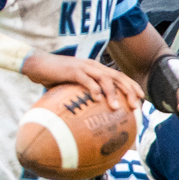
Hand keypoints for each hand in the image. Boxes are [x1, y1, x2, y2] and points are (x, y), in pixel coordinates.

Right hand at [21, 52, 141, 112]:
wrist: (37, 64)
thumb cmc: (53, 78)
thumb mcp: (71, 87)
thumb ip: (80, 96)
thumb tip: (86, 116)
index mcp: (95, 68)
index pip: (118, 76)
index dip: (131, 86)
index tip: (141, 98)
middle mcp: (92, 66)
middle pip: (117, 77)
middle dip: (129, 91)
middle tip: (136, 106)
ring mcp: (83, 67)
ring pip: (104, 78)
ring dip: (112, 93)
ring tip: (116, 107)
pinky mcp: (72, 70)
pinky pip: (85, 79)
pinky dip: (93, 89)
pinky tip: (97, 99)